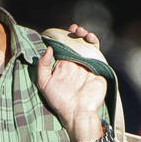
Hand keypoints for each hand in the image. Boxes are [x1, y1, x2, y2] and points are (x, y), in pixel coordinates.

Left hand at [36, 22, 105, 141]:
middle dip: (74, 34)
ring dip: (84, 35)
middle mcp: (75, 64)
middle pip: (75, 44)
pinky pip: (97, 51)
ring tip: (80, 32)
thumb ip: (42, 66)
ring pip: (86, 45)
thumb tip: (48, 49)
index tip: (60, 31)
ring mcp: (86, 65)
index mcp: (63, 66)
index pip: (63, 47)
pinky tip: (88, 38)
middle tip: (72, 29)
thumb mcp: (44, 84)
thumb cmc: (59, 101)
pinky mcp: (97, 67)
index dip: (62, 38)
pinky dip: (94, 42)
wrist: (78, 112)